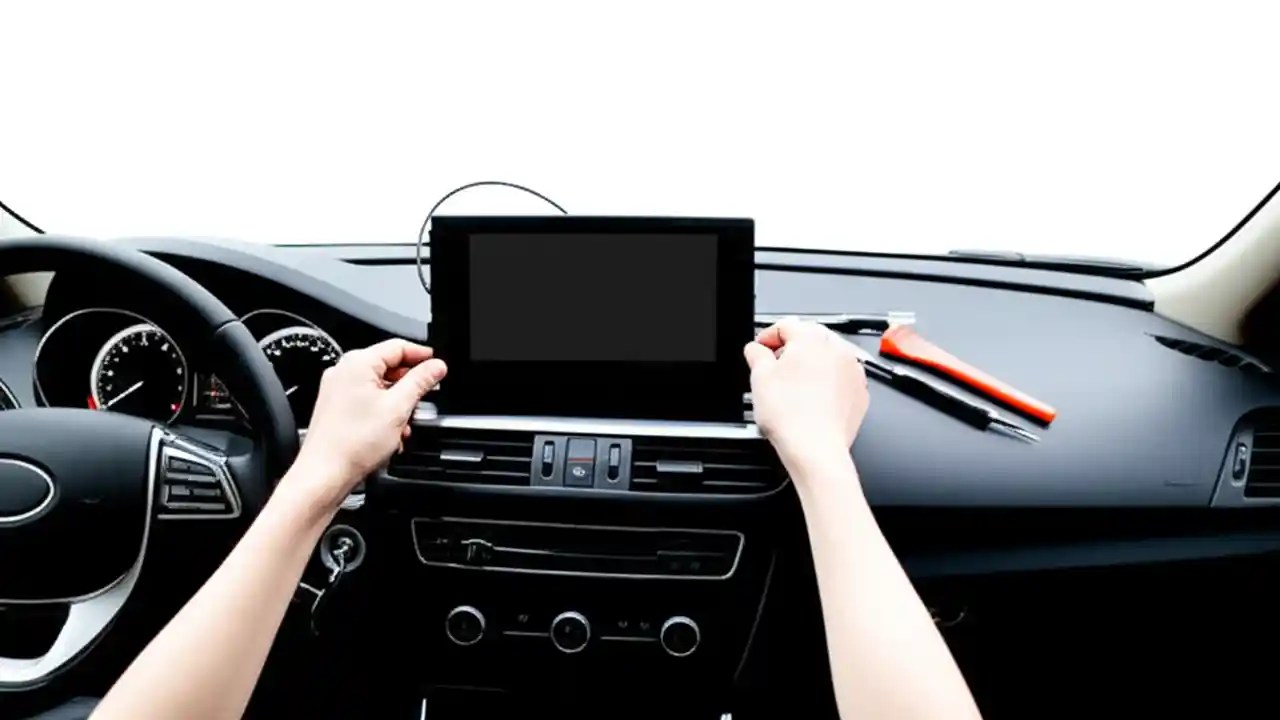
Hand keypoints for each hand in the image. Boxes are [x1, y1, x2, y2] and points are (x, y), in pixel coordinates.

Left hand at [284, 339, 446, 509]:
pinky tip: (392, 431)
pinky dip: (383, 411)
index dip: (422, 356)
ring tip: (407, 422)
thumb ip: (420, 382)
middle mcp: (344, 372)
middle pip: (388, 365)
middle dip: (410, 383)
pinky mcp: (336, 408)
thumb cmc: (352, 443)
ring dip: (398, 401)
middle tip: (428, 395)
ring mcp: (338, 390)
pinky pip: (367, 400)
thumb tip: (436, 367)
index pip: (398, 346)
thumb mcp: (398, 408)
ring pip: (379, 385)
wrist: (325, 473)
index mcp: (358, 363)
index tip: (438, 366)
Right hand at [744, 319, 868, 470]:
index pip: (785, 325)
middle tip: (774, 368)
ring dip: (810, 366)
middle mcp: (837, 349)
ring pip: (827, 359)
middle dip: (790, 350)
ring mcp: (852, 371)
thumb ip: (756, 354)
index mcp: (812, 338)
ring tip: (793, 387)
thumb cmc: (792, 416)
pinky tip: (811, 399)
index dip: (767, 337)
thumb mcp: (759, 377)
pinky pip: (840, 379)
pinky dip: (826, 384)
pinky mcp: (860, 392)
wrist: (815, 449)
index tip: (760, 349)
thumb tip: (756, 349)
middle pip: (809, 339)